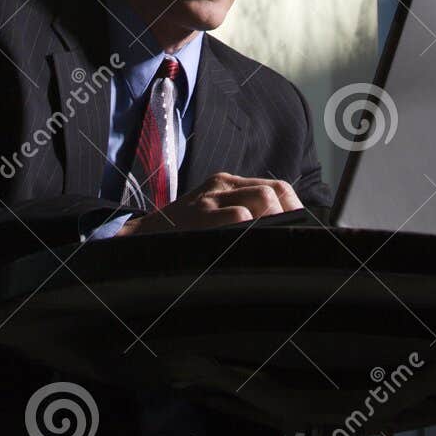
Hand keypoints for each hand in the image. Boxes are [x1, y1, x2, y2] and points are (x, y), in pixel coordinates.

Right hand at [114, 172, 302, 235]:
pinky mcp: (199, 216)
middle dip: (286, 218)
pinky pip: (239, 218)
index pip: (277, 187)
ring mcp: (209, 200)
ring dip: (272, 225)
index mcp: (228, 184)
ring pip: (261, 201)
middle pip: (273, 192)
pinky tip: (250, 250)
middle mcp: (221, 186)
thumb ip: (242, 216)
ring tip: (269, 246)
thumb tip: (283, 234)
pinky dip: (251, 233)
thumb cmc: (181, 234)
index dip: (293, 208)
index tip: (298, 231)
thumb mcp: (212, 215)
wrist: (137, 240)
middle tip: (284, 242)